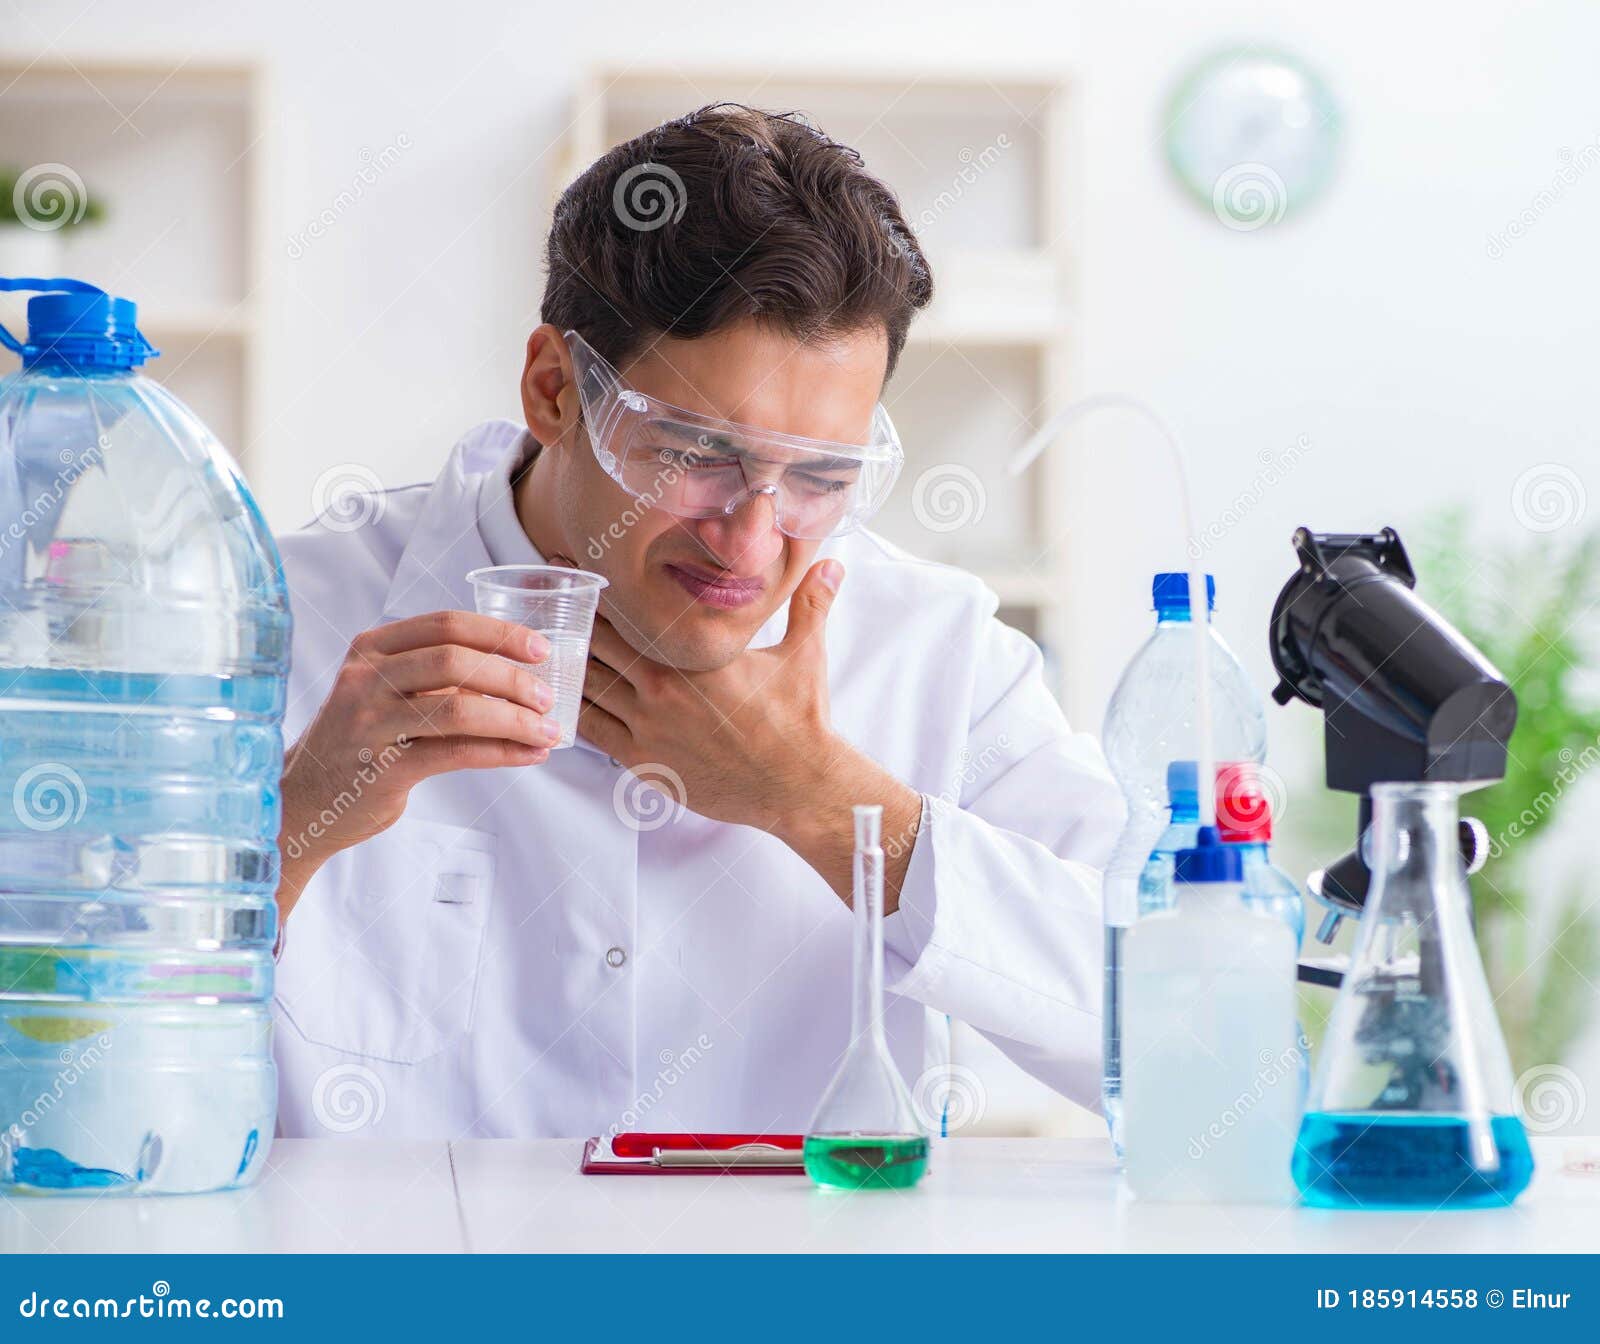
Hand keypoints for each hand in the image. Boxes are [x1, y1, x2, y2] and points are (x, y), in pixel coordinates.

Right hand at [277, 610, 561, 918]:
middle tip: (547, 696)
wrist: (302, 800)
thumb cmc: (360, 741)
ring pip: (459, 709)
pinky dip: (502, 752)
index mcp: (371, 648)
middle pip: (454, 661)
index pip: (445, 624)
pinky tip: (529, 755)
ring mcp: (370, 724)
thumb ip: (437, 677)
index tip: (539, 649)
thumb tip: (519, 674)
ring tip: (548, 731)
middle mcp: (365, 679)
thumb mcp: (385, 692)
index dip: (498, 633)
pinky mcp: (383, 769)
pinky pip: (457, 753)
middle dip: (511, 678)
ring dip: (514, 720)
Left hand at [578, 560, 920, 903]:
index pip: (625, 613)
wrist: (799, 784)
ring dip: (569, 668)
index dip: (595, 590)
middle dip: (572, 623)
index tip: (574, 568)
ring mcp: (648, 728)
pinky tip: (565, 699)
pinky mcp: (645, 763)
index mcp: (692, 655)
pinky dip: (576, 712)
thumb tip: (830, 564)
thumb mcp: (804, 654)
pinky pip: (593, 732)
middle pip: (594, 645)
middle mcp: (662, 688)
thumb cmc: (800, 721)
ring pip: (587, 687)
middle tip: (551, 605)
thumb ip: (810, 603)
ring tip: (549, 650)